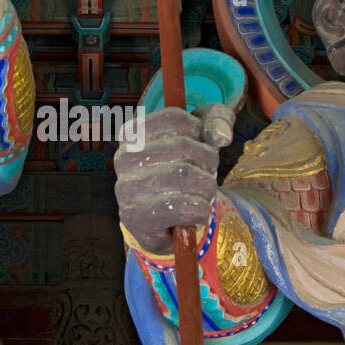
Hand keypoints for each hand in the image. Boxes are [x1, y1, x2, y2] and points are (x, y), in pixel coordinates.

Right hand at [114, 104, 234, 255]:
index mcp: (133, 134)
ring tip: (203, 195)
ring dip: (206, 187)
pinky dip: (200, 211)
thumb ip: (215, 121)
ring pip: (184, 176)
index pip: (174, 118)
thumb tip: (221, 135)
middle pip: (182, 146)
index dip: (199, 130)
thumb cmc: (182, 173)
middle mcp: (123, 158)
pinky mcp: (135, 217)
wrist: (165, 226)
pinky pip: (182, 207)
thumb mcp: (200, 139)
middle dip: (208, 161)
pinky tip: (196, 213)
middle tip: (208, 174)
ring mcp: (126, 188)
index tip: (202, 144)